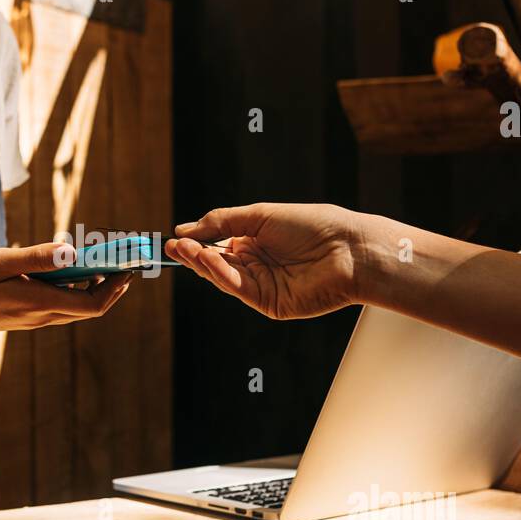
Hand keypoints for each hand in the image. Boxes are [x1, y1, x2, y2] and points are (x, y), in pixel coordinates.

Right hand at [0, 242, 130, 335]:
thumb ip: (35, 258)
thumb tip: (73, 251)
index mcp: (35, 303)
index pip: (92, 304)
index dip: (115, 287)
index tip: (128, 265)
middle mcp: (37, 317)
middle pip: (88, 308)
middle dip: (111, 285)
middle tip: (123, 259)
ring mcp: (28, 321)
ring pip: (73, 308)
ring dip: (92, 287)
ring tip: (102, 261)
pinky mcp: (19, 318)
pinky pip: (56, 307)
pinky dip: (71, 290)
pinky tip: (68, 270)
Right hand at [164, 203, 362, 319]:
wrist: (349, 249)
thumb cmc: (313, 226)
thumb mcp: (261, 215)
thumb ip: (222, 222)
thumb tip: (184, 230)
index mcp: (255, 242)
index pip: (217, 245)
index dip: (195, 243)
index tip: (174, 238)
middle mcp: (257, 265)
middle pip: (215, 263)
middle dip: (193, 255)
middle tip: (171, 247)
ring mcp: (263, 286)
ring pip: (223, 278)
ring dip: (202, 264)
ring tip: (184, 250)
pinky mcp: (270, 304)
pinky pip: (239, 288)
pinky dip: (221, 275)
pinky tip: (208, 260)